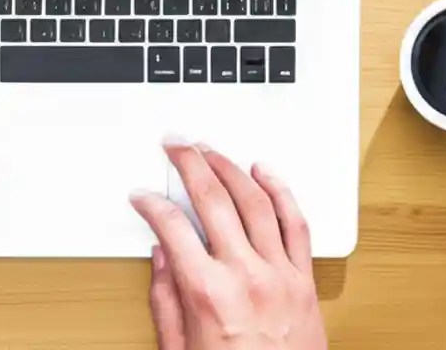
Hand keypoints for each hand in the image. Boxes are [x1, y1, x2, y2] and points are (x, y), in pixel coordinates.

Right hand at [130, 142, 325, 349]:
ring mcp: (279, 275)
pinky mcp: (304, 281)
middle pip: (213, 198)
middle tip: (175, 145)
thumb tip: (162, 258)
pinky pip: (295, 224)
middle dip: (189, 163)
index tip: (142, 197)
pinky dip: (281, 191)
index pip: (172, 227)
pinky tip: (265, 173)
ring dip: (230, 167)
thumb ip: (167, 300)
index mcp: (208, 294)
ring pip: (255, 200)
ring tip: (212, 150)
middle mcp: (245, 276)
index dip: (150, 204)